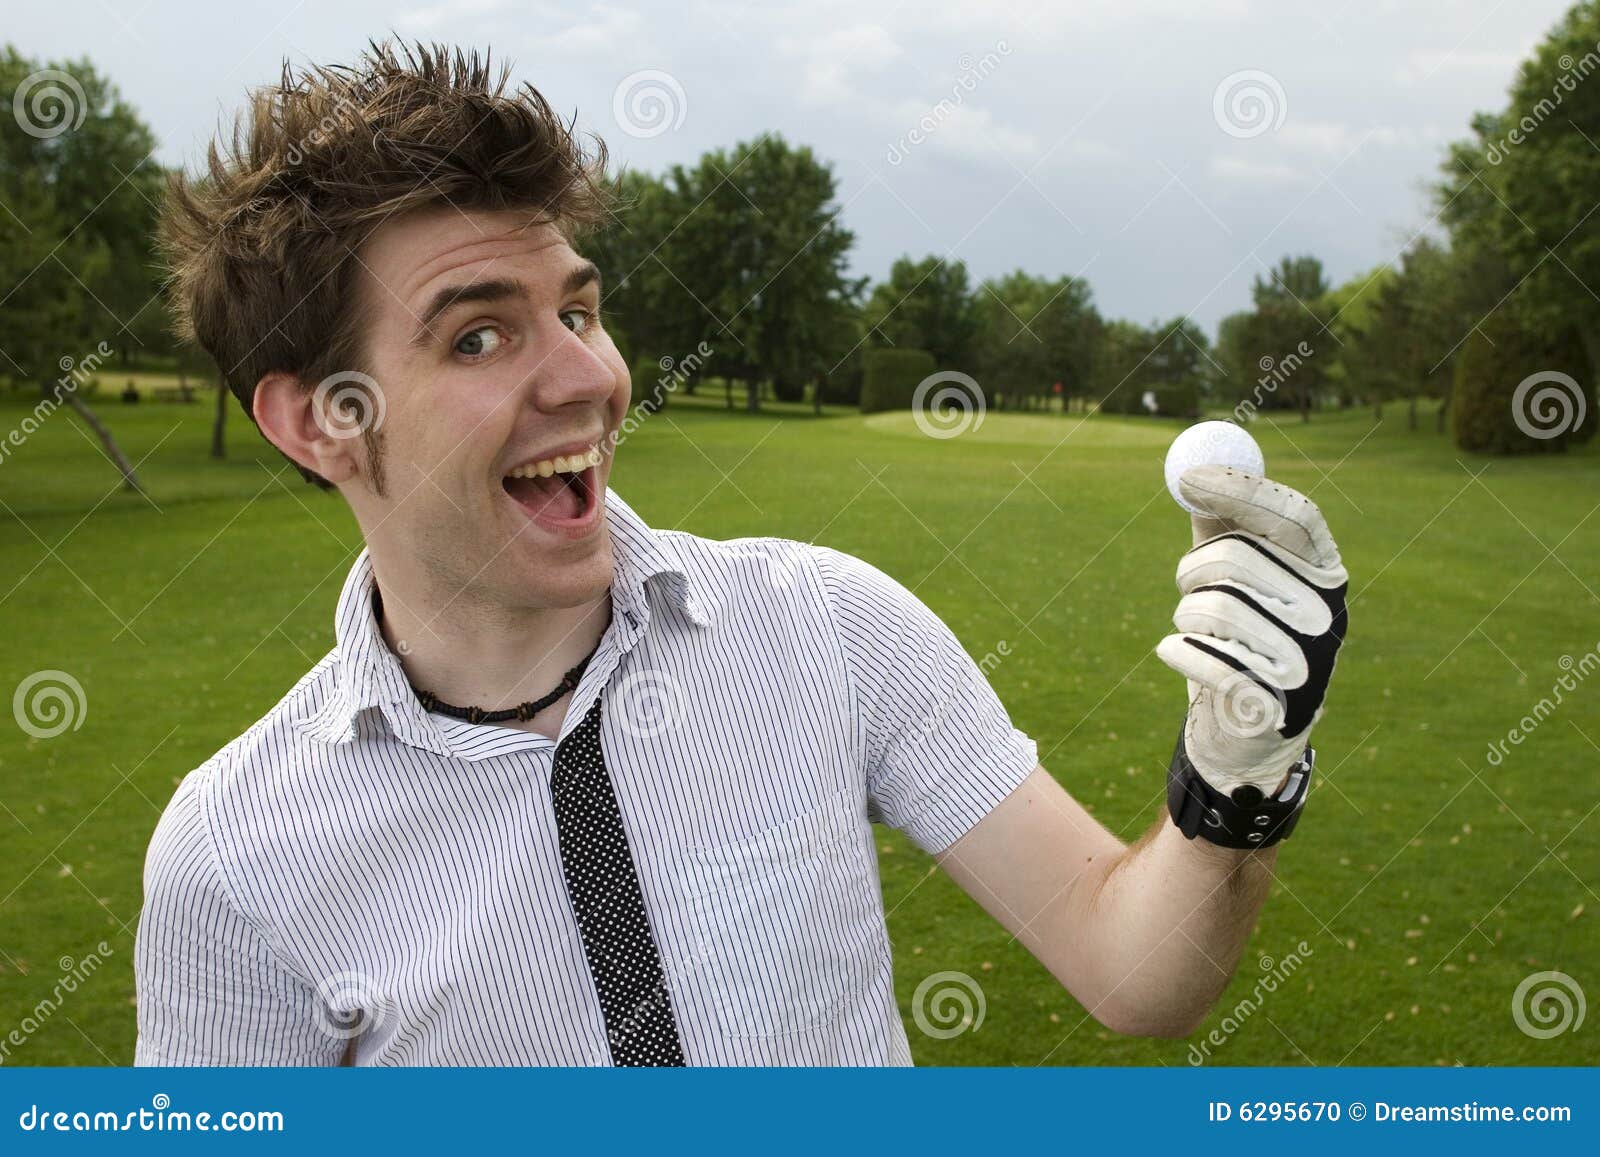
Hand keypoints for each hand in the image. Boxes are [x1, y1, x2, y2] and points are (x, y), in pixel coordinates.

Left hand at [1154, 465, 1348, 796]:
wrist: (1245, 733)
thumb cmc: (1237, 641)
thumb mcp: (1233, 580)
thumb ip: (1220, 526)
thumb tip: (1196, 469)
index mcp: (1327, 577)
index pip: (1296, 516)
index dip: (1242, 490)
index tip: (1188, 478)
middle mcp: (1327, 617)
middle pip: (1239, 558)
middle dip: (1192, 569)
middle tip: (1185, 583)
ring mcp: (1306, 663)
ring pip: (1212, 608)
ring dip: (1183, 616)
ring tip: (1195, 632)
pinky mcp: (1271, 705)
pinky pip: (1199, 656)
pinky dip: (1176, 652)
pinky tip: (1184, 661)